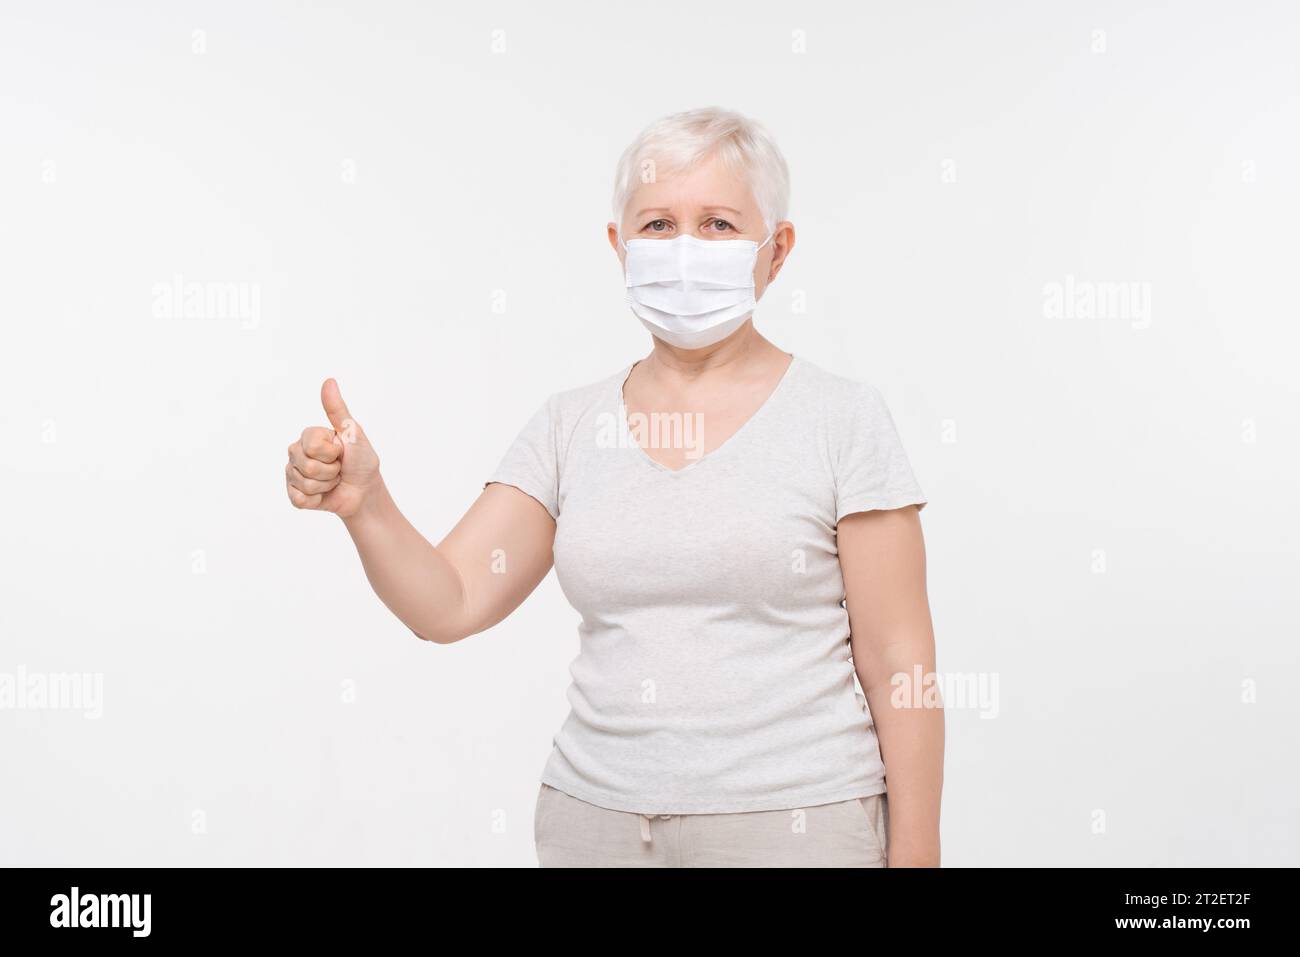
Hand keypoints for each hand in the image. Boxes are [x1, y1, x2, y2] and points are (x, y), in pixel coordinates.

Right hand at [285, 378, 380, 518]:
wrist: (365, 491)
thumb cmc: (361, 461)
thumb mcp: (352, 433)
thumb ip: (337, 409)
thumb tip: (329, 381)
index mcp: (309, 436)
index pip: (311, 444)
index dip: (331, 452)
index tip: (340, 451)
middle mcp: (296, 452)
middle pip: (306, 465)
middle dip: (330, 471)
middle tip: (338, 468)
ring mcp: (293, 473)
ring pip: (305, 483)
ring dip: (326, 485)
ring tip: (333, 480)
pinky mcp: (295, 495)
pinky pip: (299, 499)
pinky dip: (317, 500)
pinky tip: (324, 495)